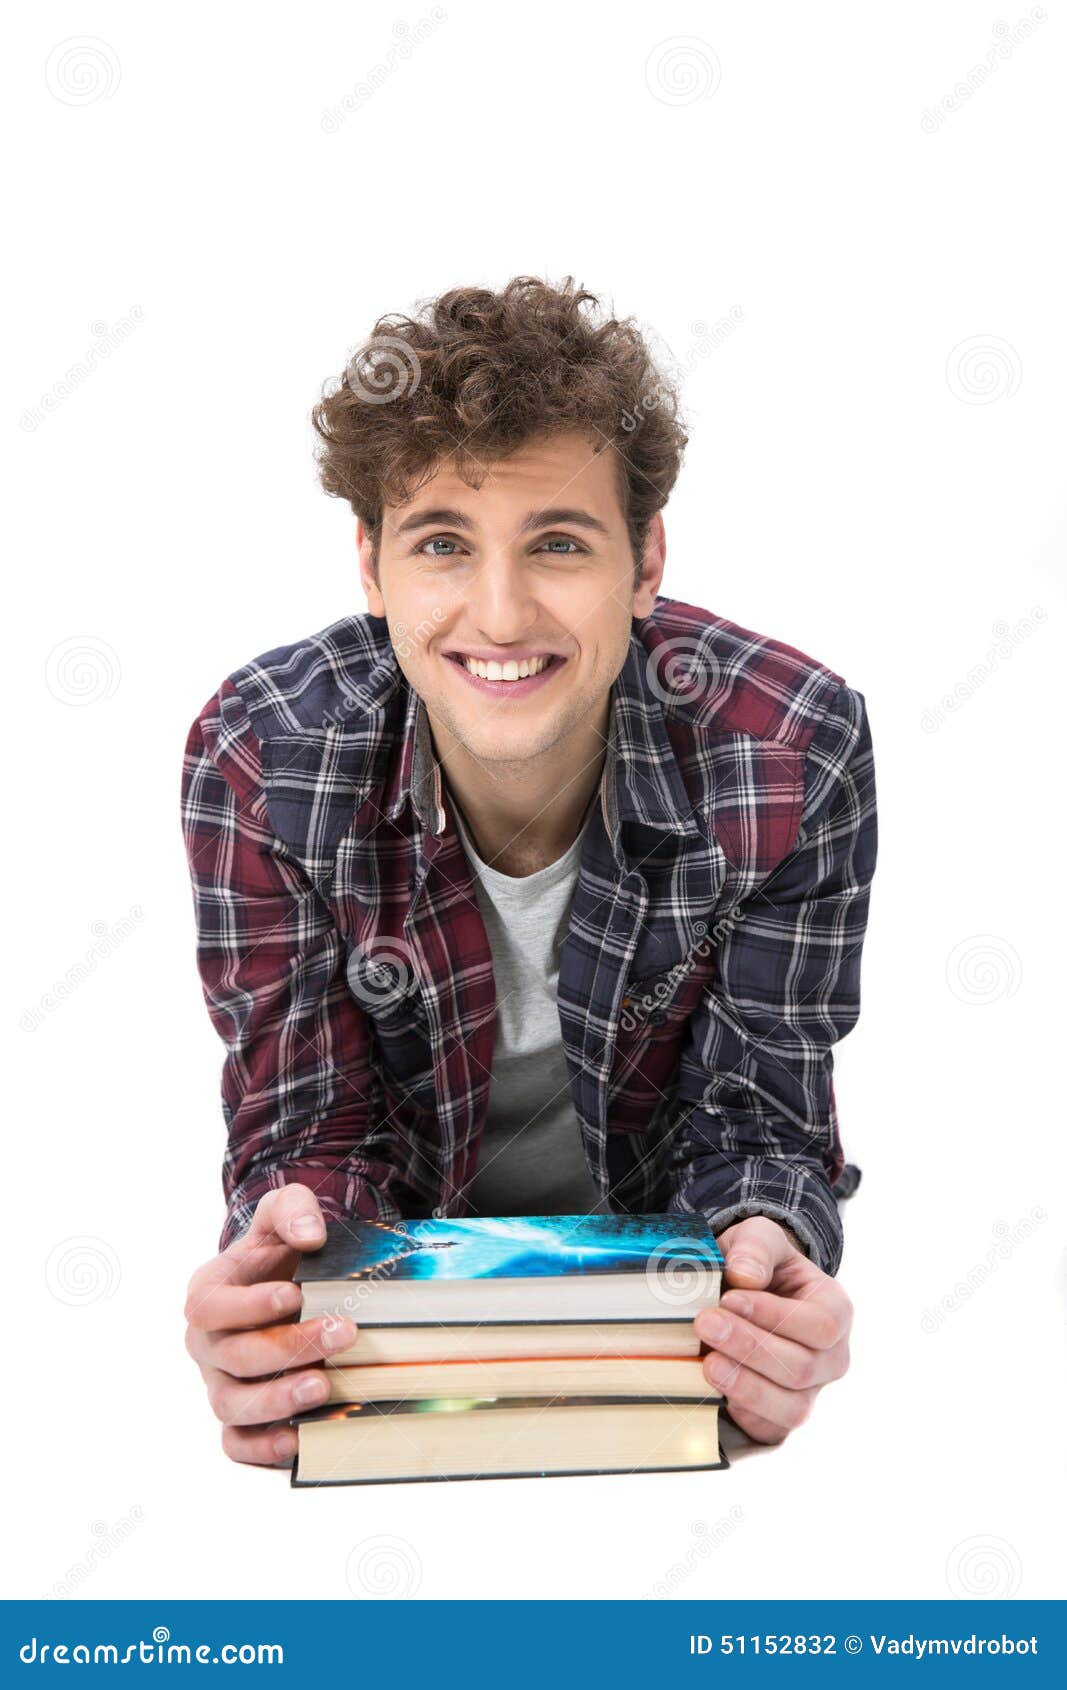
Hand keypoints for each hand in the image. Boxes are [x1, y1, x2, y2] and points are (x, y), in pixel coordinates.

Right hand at [184, 1186, 356, 1466]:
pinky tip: (300, 1441)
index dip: (250, 1306)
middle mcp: (207, 1345)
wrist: (287, 1282)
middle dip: (289, 1347)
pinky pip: (237, 1444)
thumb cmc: (280, 1248)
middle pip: (233, 1357)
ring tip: (324, 1386)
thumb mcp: (284, 1212)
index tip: (296, 1294)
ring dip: (277, 1400)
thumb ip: (293, 1210)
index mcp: (207, 1294)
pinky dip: (262, 1449)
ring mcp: (220, 1384)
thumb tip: (310, 1235)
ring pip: (232, 1405)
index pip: (211, 1307)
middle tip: (342, 1332)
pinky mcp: (240, 1418)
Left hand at [694, 1216, 851, 1444]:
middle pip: (802, 1368)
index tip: (729, 1299)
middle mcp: (832, 1358)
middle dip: (750, 1347)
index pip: (819, 1325)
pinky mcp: (782, 1417)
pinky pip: (770, 1429)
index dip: (773, 1317)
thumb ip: (755, 1248)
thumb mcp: (758, 1238)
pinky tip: (715, 1390)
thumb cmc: (757, 1264)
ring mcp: (811, 1393)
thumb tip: (746, 1276)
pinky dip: (744, 1414)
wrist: (742, 1292)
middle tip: (705, 1324)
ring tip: (707, 1363)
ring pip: (791, 1408)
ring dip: (746, 1386)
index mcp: (836, 1311)